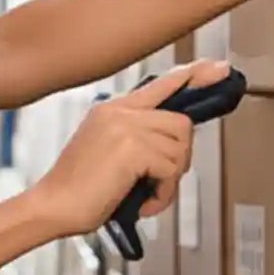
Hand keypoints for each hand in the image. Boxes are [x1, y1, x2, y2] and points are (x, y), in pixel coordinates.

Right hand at [31, 60, 230, 236]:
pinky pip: (170, 169)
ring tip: (147, 194)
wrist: (53, 206)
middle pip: (181, 122)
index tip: (219, 68)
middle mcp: (120, 111)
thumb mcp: (108, 150)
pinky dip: (163, 194)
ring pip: (179, 148)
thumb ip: (137, 137)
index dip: (194, 75)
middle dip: (180, 156)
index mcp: (114, 108)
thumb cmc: (79, 187)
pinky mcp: (132, 149)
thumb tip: (174, 142)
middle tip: (161, 180)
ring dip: (169, 180)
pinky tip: (143, 203)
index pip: (161, 84)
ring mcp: (126, 127)